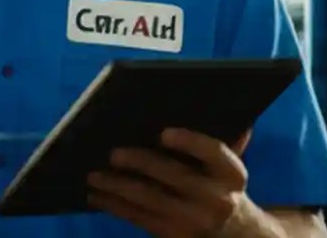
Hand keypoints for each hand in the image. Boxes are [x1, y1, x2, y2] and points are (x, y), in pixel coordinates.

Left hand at [87, 128, 251, 236]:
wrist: (232, 232)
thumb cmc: (218, 183)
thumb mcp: (224, 164)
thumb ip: (219, 137)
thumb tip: (203, 103)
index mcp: (232, 173)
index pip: (213, 153)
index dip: (189, 142)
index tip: (163, 133)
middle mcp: (218, 199)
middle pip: (175, 176)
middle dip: (141, 163)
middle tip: (113, 153)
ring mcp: (195, 221)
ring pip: (150, 199)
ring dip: (118, 186)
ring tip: (93, 174)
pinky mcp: (172, 236)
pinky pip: (138, 218)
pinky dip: (114, 205)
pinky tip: (95, 194)